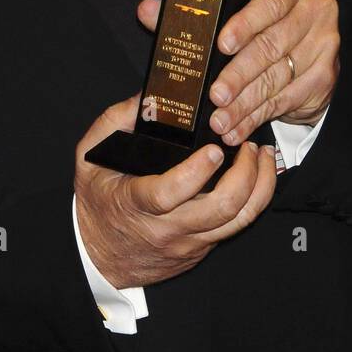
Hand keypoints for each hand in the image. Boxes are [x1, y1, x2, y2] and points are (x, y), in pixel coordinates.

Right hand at [74, 94, 276, 289]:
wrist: (99, 257)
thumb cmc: (97, 202)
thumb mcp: (89, 157)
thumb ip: (116, 121)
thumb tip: (151, 94)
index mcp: (134, 203)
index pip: (169, 193)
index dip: (196, 172)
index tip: (215, 149)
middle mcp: (165, 228)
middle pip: (219, 208)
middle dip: (245, 174)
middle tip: (248, 146)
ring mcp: (187, 242)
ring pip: (238, 221)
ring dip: (259, 187)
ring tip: (262, 157)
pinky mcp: (200, 250)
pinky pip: (235, 228)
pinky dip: (253, 202)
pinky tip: (257, 178)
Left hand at [137, 0, 339, 148]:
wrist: (308, 45)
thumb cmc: (265, 21)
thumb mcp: (236, 8)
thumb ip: (195, 10)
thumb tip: (148, 10)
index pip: (271, 1)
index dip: (246, 23)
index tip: (221, 44)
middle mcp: (316, 11)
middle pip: (273, 46)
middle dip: (239, 74)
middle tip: (215, 94)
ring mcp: (324, 45)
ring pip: (278, 78)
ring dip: (245, 103)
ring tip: (219, 119)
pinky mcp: (325, 77)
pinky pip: (286, 100)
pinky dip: (257, 117)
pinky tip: (237, 128)